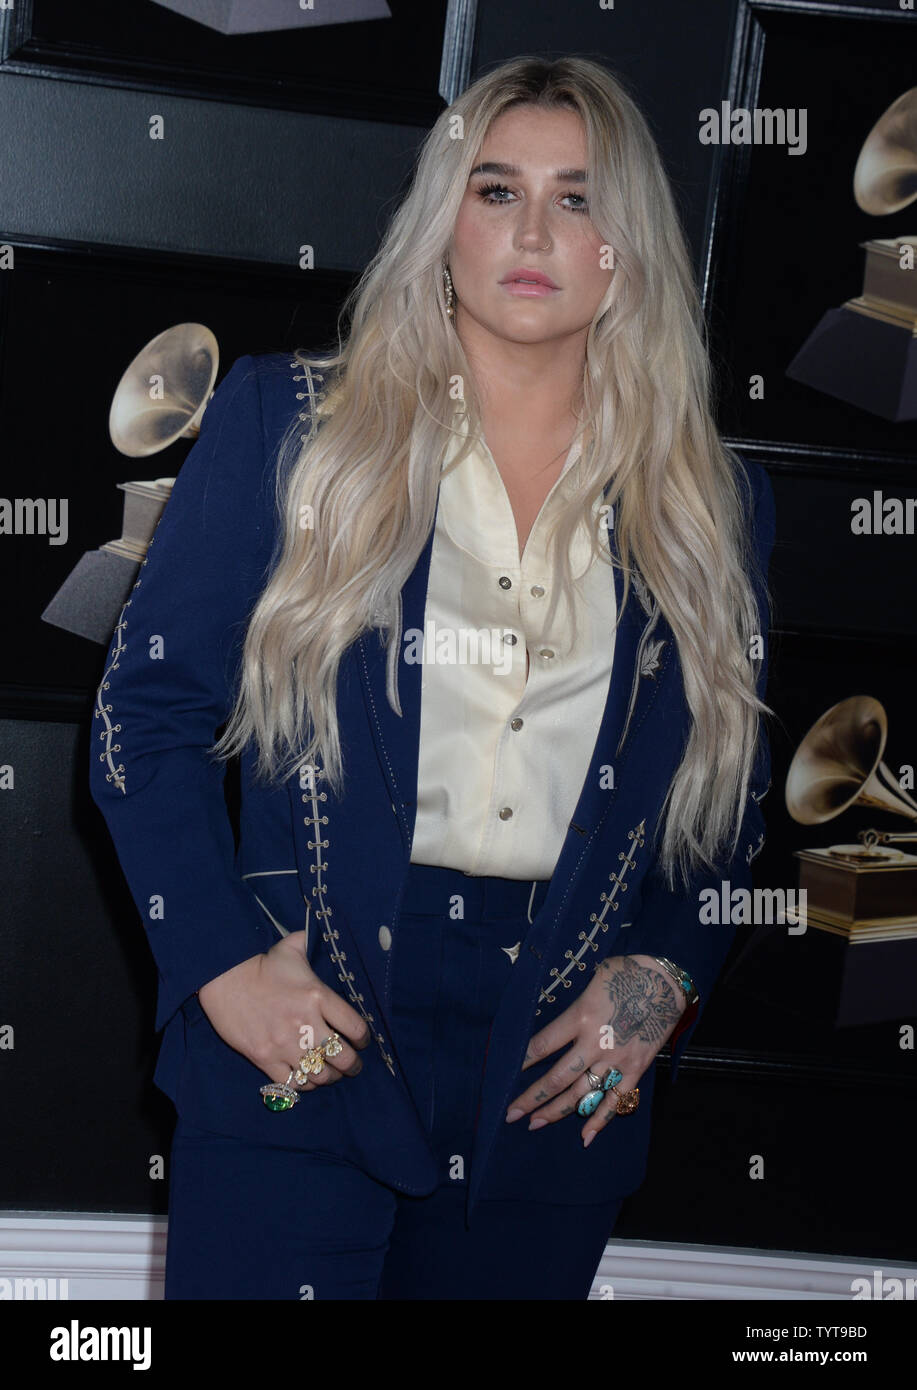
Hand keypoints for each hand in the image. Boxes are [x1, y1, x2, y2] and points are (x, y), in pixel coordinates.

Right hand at [196, 930, 369, 1090]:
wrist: (224, 977)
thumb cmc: (262, 963)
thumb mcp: (293, 947)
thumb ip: (314, 943)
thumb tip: (326, 933)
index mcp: (318, 996)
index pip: (356, 1028)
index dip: (364, 1039)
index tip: (362, 1042)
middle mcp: (306, 1023)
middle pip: (343, 1058)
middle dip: (352, 1065)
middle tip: (352, 1066)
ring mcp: (284, 1044)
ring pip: (320, 1075)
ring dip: (330, 1077)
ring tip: (331, 1074)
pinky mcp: (264, 1058)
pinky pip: (293, 1083)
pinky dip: (304, 1084)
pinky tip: (307, 1078)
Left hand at [505, 954, 686, 1146]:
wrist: (667, 983)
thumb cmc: (627, 974)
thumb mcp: (593, 978)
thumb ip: (574, 1003)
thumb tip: (554, 1019)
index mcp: (581, 1016)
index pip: (543, 1044)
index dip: (523, 1061)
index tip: (505, 1074)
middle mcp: (596, 1043)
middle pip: (557, 1077)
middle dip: (532, 1097)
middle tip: (511, 1113)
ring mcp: (617, 1060)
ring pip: (582, 1094)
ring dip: (557, 1111)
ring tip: (535, 1123)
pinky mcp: (636, 1069)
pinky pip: (617, 1100)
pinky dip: (601, 1120)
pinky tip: (585, 1137)